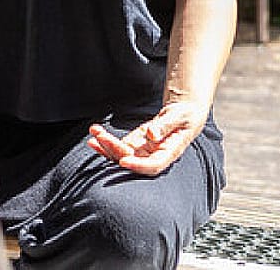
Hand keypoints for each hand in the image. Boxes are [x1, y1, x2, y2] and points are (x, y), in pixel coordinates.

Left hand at [85, 101, 208, 175]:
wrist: (184, 115)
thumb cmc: (185, 115)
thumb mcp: (179, 116)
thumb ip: (165, 125)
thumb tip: (151, 134)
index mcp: (169, 153)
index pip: (153, 165)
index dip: (138, 165)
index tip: (123, 160)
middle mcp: (154, 156)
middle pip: (133, 160)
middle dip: (115, 149)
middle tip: (100, 137)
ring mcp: (143, 152)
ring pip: (122, 155)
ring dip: (106, 145)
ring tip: (94, 132)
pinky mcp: (135, 145)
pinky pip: (119, 148)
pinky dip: (106, 143)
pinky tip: (93, 137)